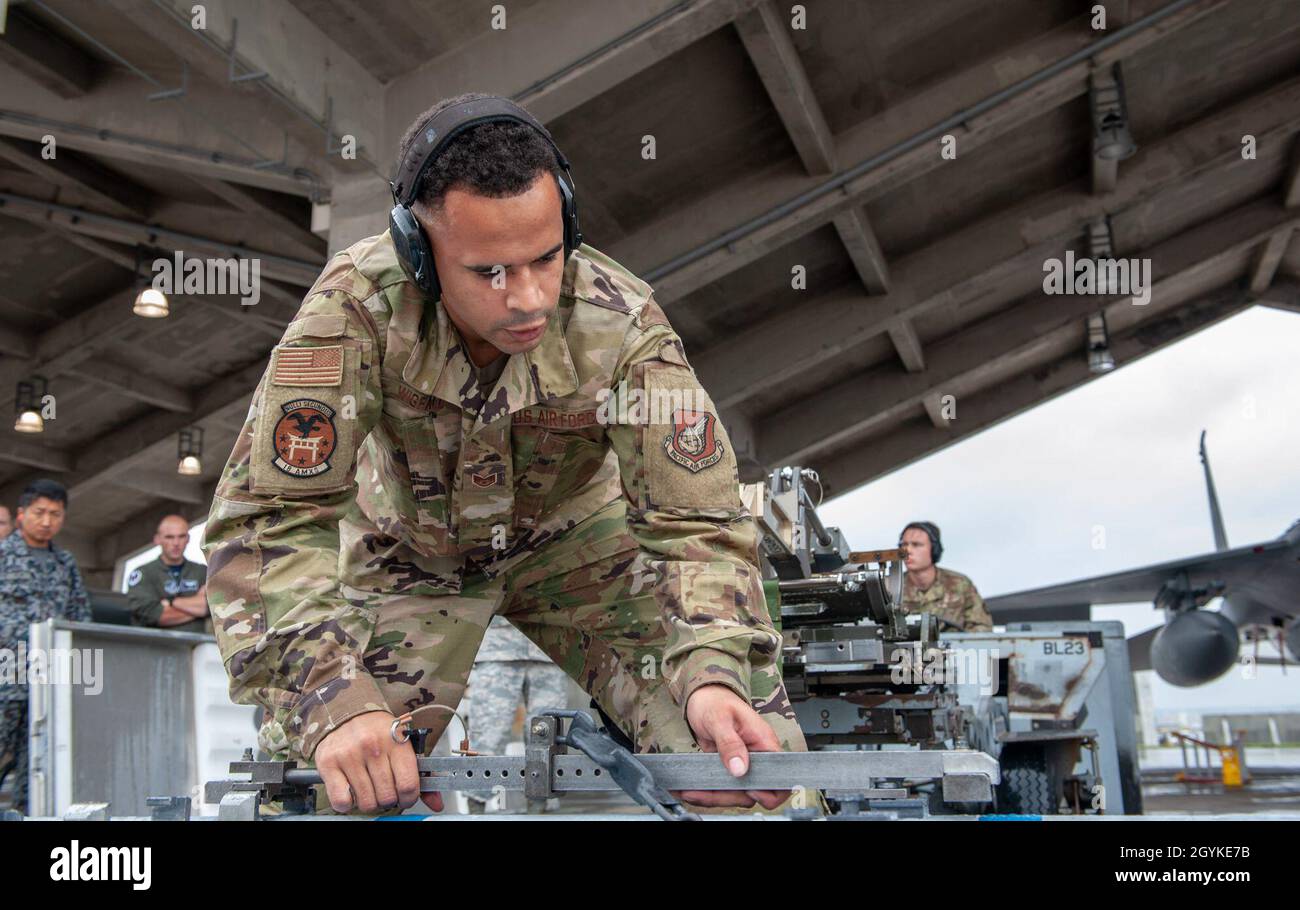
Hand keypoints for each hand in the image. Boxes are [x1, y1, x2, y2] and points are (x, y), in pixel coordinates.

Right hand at [314, 711, 442, 813]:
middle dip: (389, 800)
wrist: (347, 712)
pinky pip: (342, 801)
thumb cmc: (377, 731)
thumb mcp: (403, 745)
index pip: (408, 785)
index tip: (405, 797)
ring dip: (369, 801)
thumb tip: (437, 803)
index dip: (409, 798)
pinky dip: (347, 803)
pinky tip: (351, 790)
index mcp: (396, 741)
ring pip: (366, 801)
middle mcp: (373, 747)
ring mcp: (349, 755)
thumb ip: (421, 775)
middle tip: (385, 791)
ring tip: (369, 788)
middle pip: (387, 797)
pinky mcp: (329, 763)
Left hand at [678, 684, 787, 809]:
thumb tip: (740, 768)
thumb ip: (729, 743)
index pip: (781, 775)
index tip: (749, 791)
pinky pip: (725, 787)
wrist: (703, 697)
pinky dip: (710, 792)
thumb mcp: (719, 718)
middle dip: (731, 796)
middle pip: (757, 791)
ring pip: (738, 793)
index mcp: (764, 741)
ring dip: (716, 797)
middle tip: (705, 792)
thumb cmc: (715, 701)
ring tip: (692, 792)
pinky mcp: (730, 768)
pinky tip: (693, 790)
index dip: (769, 790)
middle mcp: (758, 755)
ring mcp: (745, 763)